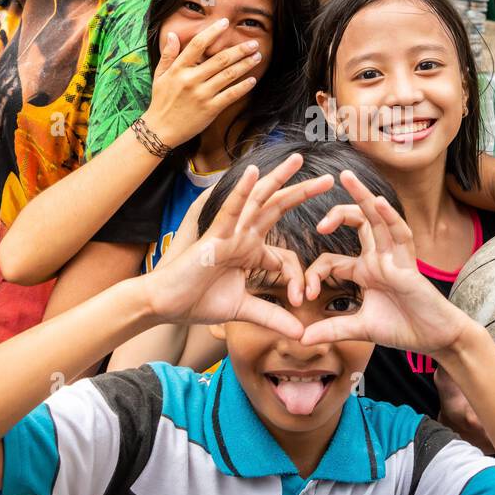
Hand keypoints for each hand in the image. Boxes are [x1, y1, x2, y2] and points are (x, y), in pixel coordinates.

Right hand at [142, 154, 332, 336]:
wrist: (165, 305)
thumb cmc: (197, 301)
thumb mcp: (243, 310)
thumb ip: (272, 318)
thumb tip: (301, 334)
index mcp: (250, 251)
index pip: (285, 254)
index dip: (298, 277)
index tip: (304, 299)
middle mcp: (242, 237)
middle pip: (277, 209)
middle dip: (303, 193)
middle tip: (329, 179)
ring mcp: (229, 234)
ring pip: (258, 201)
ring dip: (279, 179)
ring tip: (298, 160)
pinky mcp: (213, 238)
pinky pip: (230, 211)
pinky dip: (241, 192)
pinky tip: (253, 172)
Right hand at [143, 18, 260, 145]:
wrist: (160, 130)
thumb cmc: (161, 102)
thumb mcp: (159, 76)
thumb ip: (167, 54)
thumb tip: (173, 34)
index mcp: (178, 69)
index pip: (198, 44)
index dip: (213, 32)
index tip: (225, 23)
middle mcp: (191, 79)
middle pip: (220, 59)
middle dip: (240, 49)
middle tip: (253, 43)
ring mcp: (201, 94)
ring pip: (229, 75)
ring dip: (246, 64)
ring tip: (257, 56)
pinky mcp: (210, 109)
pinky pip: (230, 95)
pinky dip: (243, 86)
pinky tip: (253, 80)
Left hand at [298, 171, 472, 358]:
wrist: (437, 339)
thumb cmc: (404, 328)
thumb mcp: (360, 329)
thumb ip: (332, 329)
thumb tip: (301, 339)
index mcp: (365, 271)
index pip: (331, 260)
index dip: (314, 274)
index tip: (307, 295)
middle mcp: (379, 258)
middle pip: (358, 222)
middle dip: (338, 212)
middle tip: (319, 223)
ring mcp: (394, 257)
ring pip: (378, 218)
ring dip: (362, 196)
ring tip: (346, 177)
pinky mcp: (409, 264)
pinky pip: (401, 235)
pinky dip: (390, 217)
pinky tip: (378, 201)